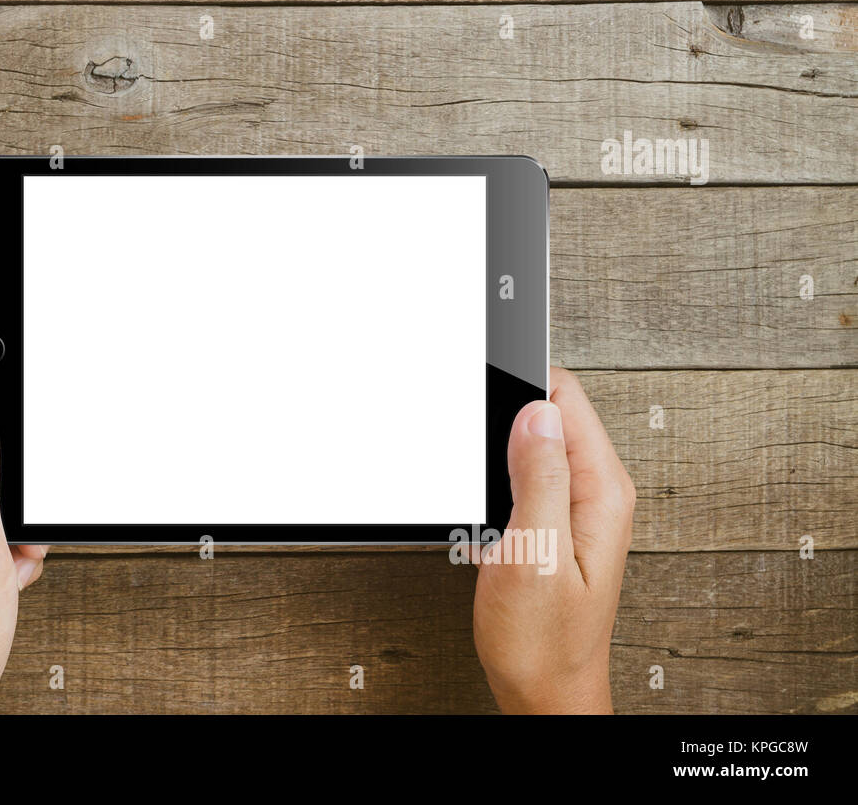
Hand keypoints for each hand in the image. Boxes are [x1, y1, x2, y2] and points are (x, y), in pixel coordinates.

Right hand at [473, 367, 634, 713]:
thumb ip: (540, 477)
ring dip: (500, 457)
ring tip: (489, 504)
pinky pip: (529, 476)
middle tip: (484, 471)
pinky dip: (500, 484)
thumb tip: (536, 411)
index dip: (520, 389)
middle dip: (505, 423)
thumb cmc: (541, 642)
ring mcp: (581, 508)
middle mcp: (599, 493)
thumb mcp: (533, 553)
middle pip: (549, 414)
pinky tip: (490, 516)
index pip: (564, 398)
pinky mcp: (559, 523)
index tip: (487, 403)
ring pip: (535, 444)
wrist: (545, 693)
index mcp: (600, 491)